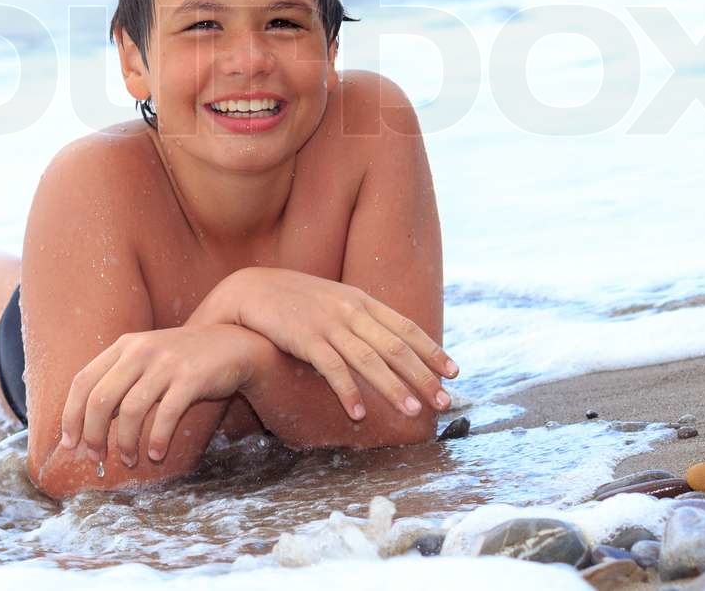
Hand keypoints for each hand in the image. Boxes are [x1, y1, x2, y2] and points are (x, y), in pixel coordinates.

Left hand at [58, 324, 258, 466]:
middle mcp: (140, 351)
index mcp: (123, 346)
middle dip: (93, 435)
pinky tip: (157, 454)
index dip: (70, 415)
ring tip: (128, 461)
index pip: (83, 381)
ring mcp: (165, 363)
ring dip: (125, 443)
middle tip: (96, 458)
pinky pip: (166, 414)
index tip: (69, 444)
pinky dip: (157, 439)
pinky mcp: (190, 377)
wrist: (231, 344)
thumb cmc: (181, 361)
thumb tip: (89, 424)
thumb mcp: (145, 360)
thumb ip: (118, 382)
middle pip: (100, 398)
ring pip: (130, 410)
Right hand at [198, 266, 457, 421]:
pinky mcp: (305, 338)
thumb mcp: (333, 300)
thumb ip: (360, 318)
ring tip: (414, 412)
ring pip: (370, 359)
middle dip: (423, 375)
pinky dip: (348, 390)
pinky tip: (360, 412)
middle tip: (444, 402)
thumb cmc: (294, 301)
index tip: (454, 373)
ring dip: (394, 387)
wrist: (250, 291)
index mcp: (361, 300)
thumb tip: (391, 342)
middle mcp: (350, 310)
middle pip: (395, 346)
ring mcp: (328, 323)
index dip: (432, 350)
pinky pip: (332, 368)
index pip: (405, 327)